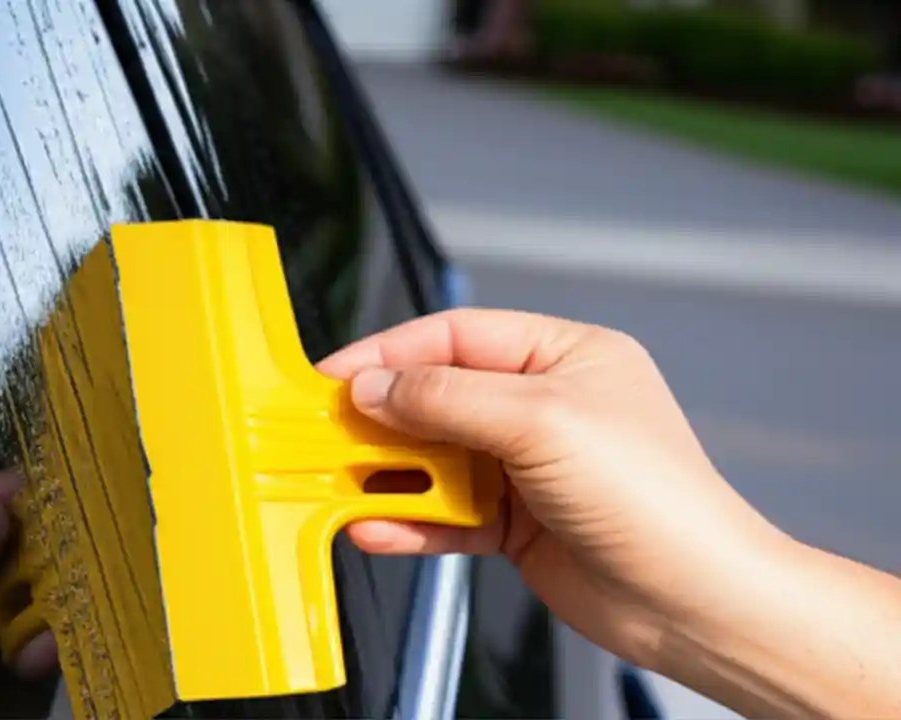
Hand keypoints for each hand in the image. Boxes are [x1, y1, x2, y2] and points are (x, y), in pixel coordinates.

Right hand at [318, 309, 789, 667]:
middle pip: (438, 397)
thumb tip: (374, 388)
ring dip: (388, 476)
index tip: (336, 375)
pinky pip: (446, 515)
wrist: (693, 602)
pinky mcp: (516, 524)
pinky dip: (409, 522)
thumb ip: (448, 399)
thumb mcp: (540, 423)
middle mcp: (543, 407)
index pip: (458, 337)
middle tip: (324, 430)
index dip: (391, 352)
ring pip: (436, 460)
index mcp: (565, 356)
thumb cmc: (654, 499)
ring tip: (340, 484)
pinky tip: (375, 528)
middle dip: (381, 417)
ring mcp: (528, 467)